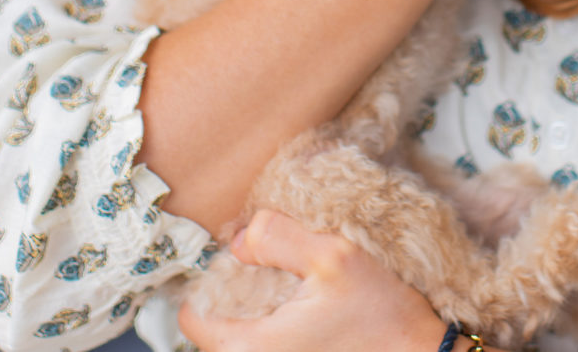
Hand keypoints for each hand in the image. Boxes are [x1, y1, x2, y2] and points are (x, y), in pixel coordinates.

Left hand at [178, 211, 447, 351]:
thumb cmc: (383, 317)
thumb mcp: (333, 257)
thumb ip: (276, 237)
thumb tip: (240, 239)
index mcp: (250, 347)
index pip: (193, 317)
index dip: (212, 280)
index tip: (242, 261)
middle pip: (217, 329)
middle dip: (236, 294)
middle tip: (271, 268)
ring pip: (244, 340)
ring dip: (258, 312)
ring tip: (294, 289)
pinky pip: (269, 348)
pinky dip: (278, 328)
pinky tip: (309, 312)